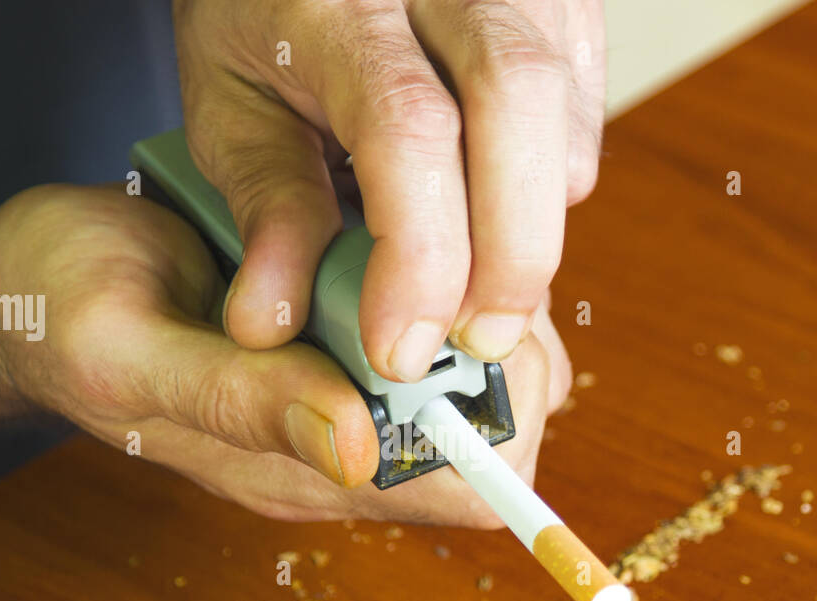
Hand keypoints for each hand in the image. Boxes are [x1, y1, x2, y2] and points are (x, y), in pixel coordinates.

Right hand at [0, 185, 571, 524]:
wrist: (21, 291)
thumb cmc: (61, 319)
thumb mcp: (134, 355)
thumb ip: (240, 402)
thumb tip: (357, 449)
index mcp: (303, 471)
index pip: (468, 494)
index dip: (498, 422)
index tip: (452, 333)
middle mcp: (339, 447)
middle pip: (496, 429)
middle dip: (495, 346)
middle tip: (424, 269)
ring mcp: (339, 394)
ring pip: (474, 370)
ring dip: (460, 301)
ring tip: (388, 244)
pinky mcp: (331, 345)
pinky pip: (425, 322)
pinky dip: (426, 274)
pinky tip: (369, 234)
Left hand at [173, 0, 603, 380]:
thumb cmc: (265, 23)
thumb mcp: (232, 111)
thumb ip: (268, 210)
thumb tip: (272, 322)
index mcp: (341, 4)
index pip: (407, 129)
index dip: (419, 256)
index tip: (402, 349)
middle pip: (518, 103)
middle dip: (511, 252)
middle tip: (479, 343)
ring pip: (562, 115)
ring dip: (532, 226)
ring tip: (475, 275)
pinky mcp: (563, 6)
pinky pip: (584, 115)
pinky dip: (550, 187)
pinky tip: (497, 206)